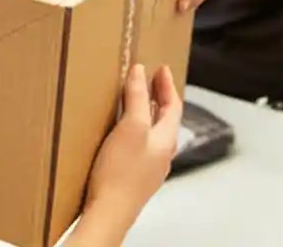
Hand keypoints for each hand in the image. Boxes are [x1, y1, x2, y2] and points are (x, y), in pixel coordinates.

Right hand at [76, 65, 182, 242]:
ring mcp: (149, 169)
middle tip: (151, 82)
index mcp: (166, 140)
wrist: (108, 214)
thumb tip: (140, 73)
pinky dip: (136, 133)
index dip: (168, 85)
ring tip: (136, 103)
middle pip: (166, 121)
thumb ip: (137, 99)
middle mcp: (162, 155)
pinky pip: (141, 148)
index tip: (161, 69)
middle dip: (159, 99)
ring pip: (154, 135)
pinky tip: (121, 136)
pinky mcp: (134, 179)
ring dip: (147, 115)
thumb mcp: (130, 127)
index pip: (174, 106)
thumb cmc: (119, 175)